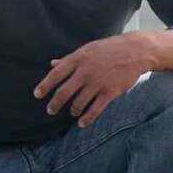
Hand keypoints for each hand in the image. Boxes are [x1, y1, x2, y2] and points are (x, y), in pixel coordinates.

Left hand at [34, 34, 153, 127]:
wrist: (135, 51)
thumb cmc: (109, 49)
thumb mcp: (88, 49)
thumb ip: (69, 59)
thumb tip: (52, 64)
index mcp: (78, 58)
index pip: (56, 74)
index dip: (45, 85)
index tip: (37, 95)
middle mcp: (86, 71)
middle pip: (64, 92)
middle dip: (55, 104)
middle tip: (51, 110)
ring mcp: (98, 82)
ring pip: (78, 103)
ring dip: (73, 110)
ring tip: (72, 112)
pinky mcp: (110, 92)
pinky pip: (95, 109)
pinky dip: (86, 119)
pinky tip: (82, 123)